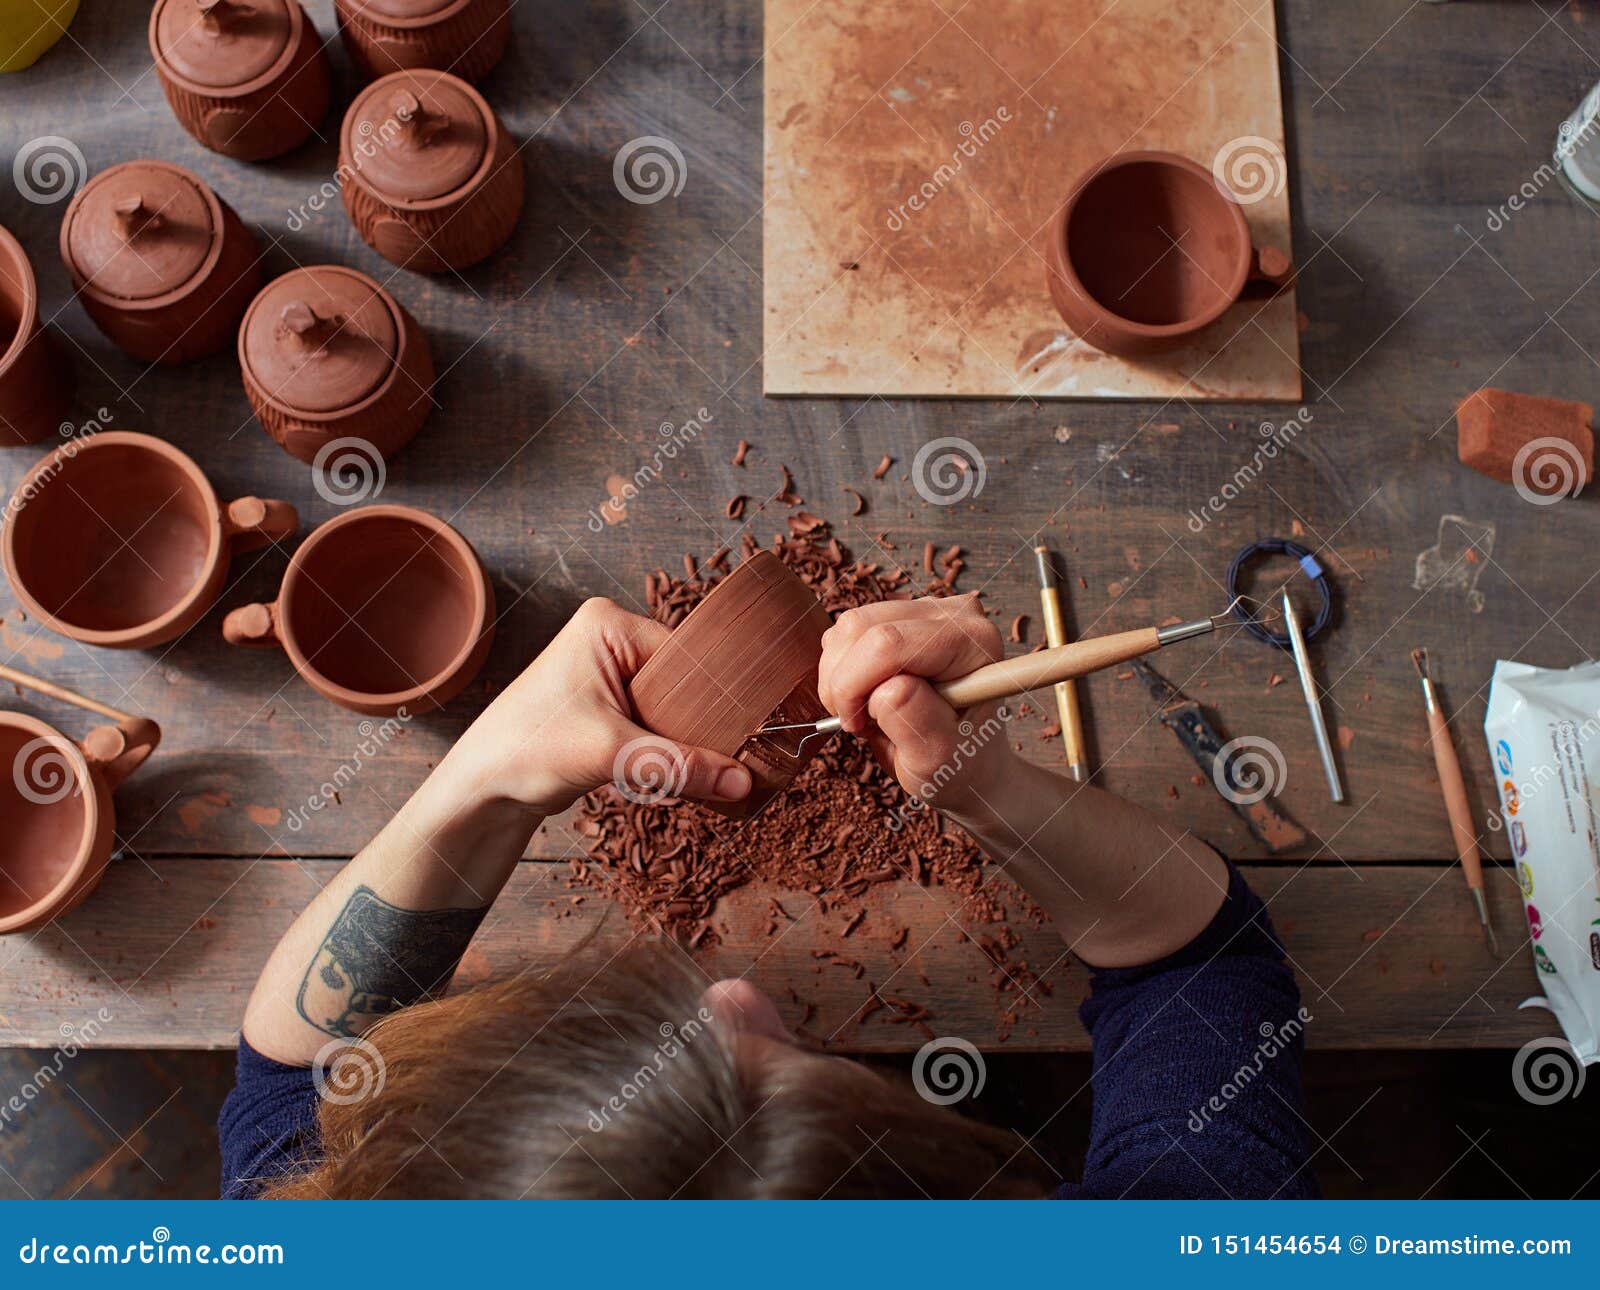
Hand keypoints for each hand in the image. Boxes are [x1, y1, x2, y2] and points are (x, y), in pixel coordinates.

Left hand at [450, 598, 751, 816]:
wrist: (484, 788)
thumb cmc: (528, 749)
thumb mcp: (611, 754)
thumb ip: (679, 765)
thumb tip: (741, 781)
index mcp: (610, 624)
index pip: (686, 657)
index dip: (713, 698)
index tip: (741, 735)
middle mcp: (611, 640)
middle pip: (682, 684)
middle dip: (694, 727)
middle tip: (717, 763)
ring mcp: (609, 673)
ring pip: (672, 710)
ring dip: (678, 745)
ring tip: (678, 775)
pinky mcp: (607, 706)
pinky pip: (655, 726)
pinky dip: (662, 754)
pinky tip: (662, 779)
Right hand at [817, 593, 1018, 812]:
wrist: (967, 762)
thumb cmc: (958, 762)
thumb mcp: (937, 759)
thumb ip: (916, 723)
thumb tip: (886, 689)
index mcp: (973, 644)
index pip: (889, 643)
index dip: (855, 684)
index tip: (857, 725)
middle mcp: (954, 614)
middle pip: (860, 627)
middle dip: (843, 681)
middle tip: (857, 722)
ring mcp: (927, 610)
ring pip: (847, 627)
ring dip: (840, 676)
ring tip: (866, 711)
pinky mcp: (901, 615)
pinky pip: (846, 632)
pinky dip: (842, 667)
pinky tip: (865, 694)